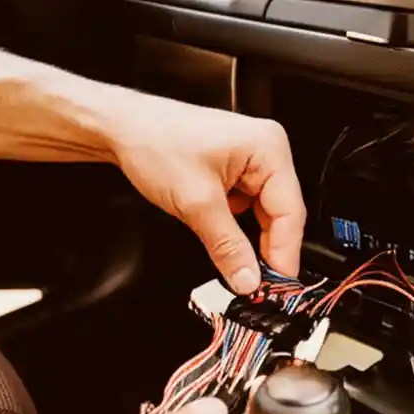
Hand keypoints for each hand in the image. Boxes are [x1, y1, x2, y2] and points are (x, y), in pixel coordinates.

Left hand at [107, 93, 306, 292]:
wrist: (123, 128)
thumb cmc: (155, 142)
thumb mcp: (196, 203)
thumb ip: (226, 246)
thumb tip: (247, 278)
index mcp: (268, 148)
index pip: (289, 211)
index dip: (284, 252)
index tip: (277, 284)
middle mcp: (265, 151)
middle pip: (280, 214)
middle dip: (267, 250)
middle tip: (258, 284)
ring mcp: (250, 161)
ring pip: (262, 214)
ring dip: (250, 241)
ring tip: (240, 267)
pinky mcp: (234, 171)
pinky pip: (246, 208)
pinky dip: (236, 229)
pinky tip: (226, 244)